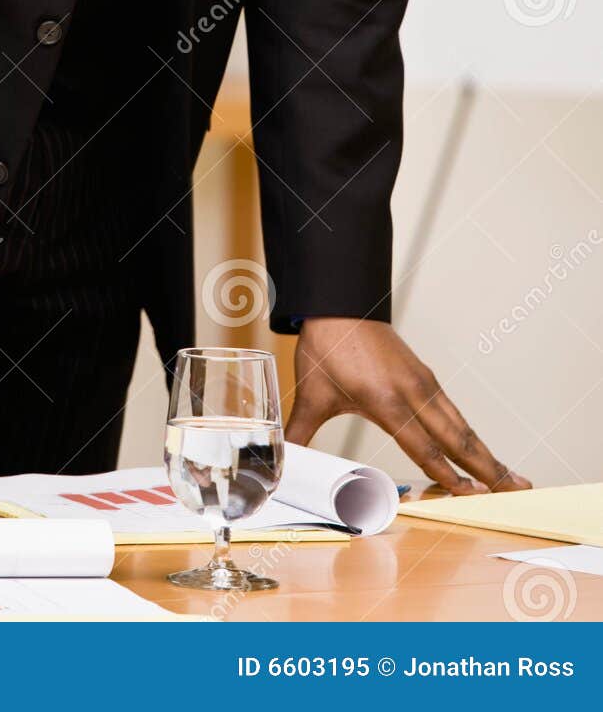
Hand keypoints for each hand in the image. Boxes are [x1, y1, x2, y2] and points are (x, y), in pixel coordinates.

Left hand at [286, 318, 531, 494]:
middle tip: (517, 492)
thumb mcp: (310, 394)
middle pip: (457, 438)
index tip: (471, 496)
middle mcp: (412, 392)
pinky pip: (454, 412)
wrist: (338, 303)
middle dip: (488, 468)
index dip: (448, 475)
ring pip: (461, 425)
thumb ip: (299, 433)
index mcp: (386, 400)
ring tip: (512, 478)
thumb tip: (281, 458)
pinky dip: (472, 434)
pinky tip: (481, 450)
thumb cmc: (327, 346)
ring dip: (486, 453)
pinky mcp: (426, 376)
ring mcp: (424, 382)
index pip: (424, 447)